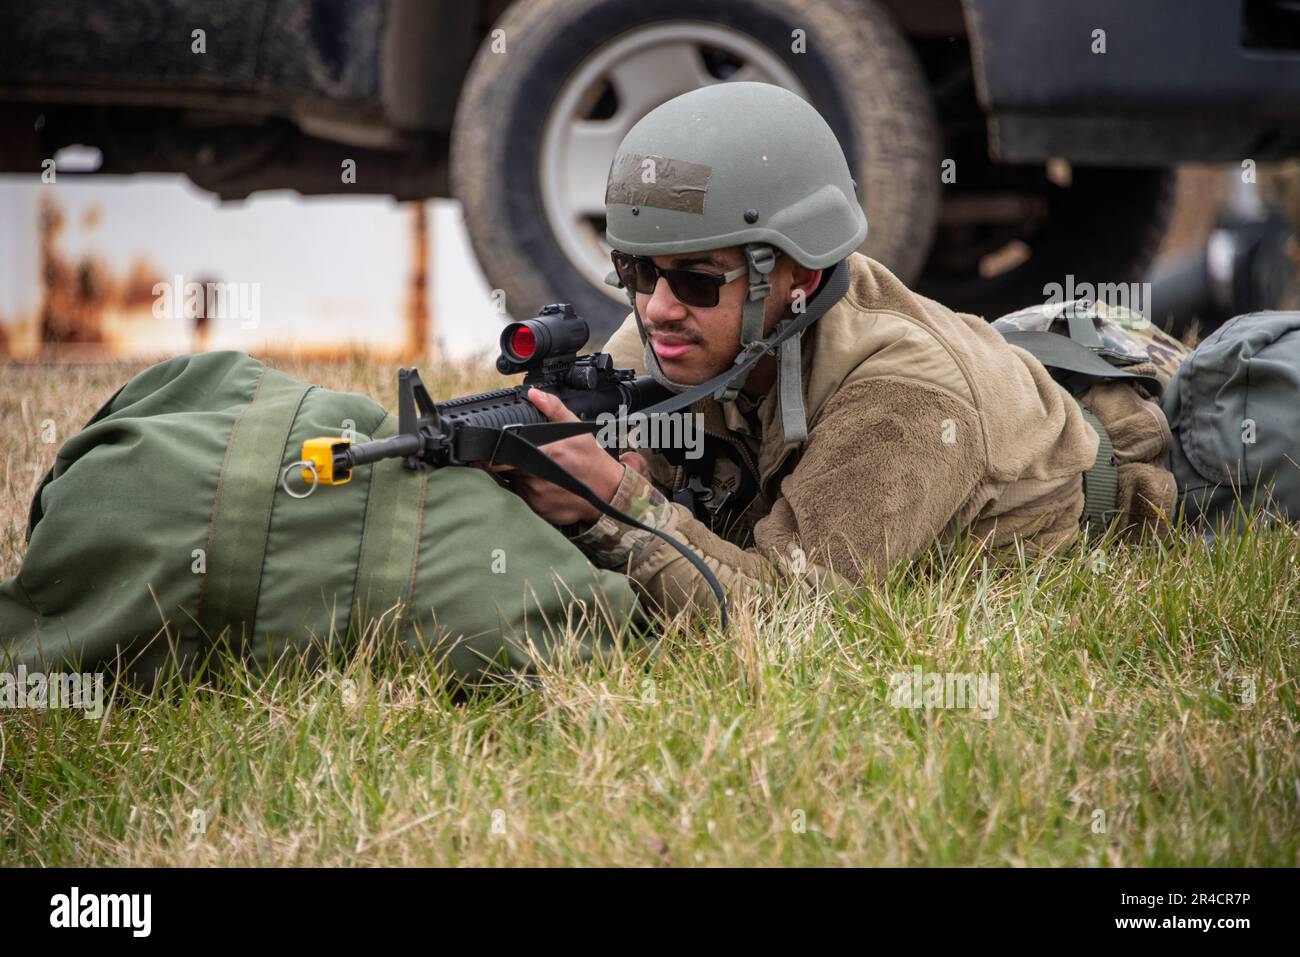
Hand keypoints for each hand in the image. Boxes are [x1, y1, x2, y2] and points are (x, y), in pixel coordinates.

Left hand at [492, 388, 639, 526]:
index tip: (492, 450)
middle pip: (505, 469)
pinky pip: (524, 499)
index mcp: (542, 453)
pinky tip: (545, 485)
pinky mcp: (539, 510)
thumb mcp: (575, 428)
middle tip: (525, 458)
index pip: (501, 456)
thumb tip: (533, 394)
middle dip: (508, 463)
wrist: (609, 491)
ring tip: (539, 471)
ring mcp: (536, 496)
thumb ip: (553, 408)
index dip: (492, 454)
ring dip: (520, 477)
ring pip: (514, 484)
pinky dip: (529, 492)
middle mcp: (536, 477)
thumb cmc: (591, 459)